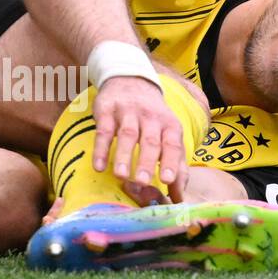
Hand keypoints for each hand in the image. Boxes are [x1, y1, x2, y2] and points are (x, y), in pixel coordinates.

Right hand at [91, 76, 187, 201]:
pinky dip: (101, 149)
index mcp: (170, 125)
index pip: (173, 145)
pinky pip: (104, 131)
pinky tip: (99, 166)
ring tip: (121, 176)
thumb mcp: (169, 135)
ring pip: (128, 135)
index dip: (171, 162)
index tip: (168, 181)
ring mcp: (128, 112)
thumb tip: (179, 198)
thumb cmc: (153, 117)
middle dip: (147, 162)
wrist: (131, 80)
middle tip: (143, 183)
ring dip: (125, 156)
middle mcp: (151, 117)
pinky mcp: (107, 111)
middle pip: (150, 141)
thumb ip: (177, 165)